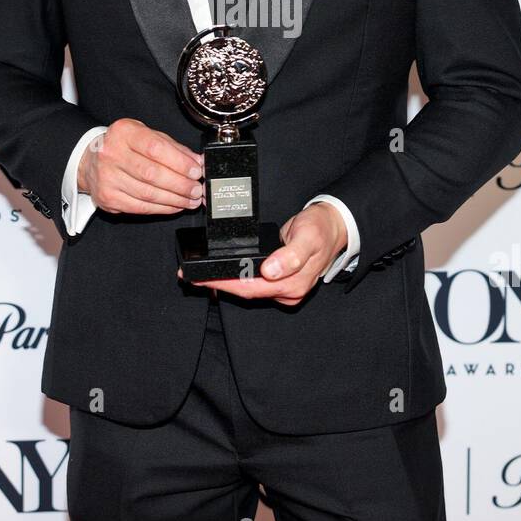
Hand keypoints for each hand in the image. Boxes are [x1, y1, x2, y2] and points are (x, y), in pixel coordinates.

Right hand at [79, 118, 203, 215]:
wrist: (91, 160)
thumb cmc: (124, 146)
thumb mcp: (147, 135)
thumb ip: (172, 148)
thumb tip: (197, 162)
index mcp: (124, 133)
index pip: (155, 148)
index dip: (179, 162)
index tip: (196, 171)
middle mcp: (111, 154)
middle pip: (152, 174)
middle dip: (180, 184)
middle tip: (197, 189)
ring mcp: (107, 178)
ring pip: (148, 194)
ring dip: (175, 199)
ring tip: (191, 200)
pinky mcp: (108, 198)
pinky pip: (140, 207)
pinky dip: (162, 208)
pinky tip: (175, 205)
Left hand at [181, 202, 346, 305]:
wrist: (333, 227)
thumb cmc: (321, 230)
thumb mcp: (308, 236)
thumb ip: (291, 254)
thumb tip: (270, 270)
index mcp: (293, 284)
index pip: (250, 289)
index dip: (223, 284)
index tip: (201, 279)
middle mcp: (288, 291)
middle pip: (245, 292)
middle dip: (216, 286)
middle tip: (188, 277)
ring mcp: (284, 288)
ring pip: (247, 290)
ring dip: (223, 284)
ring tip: (199, 276)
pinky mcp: (280, 282)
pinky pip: (253, 284)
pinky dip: (235, 280)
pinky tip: (221, 274)